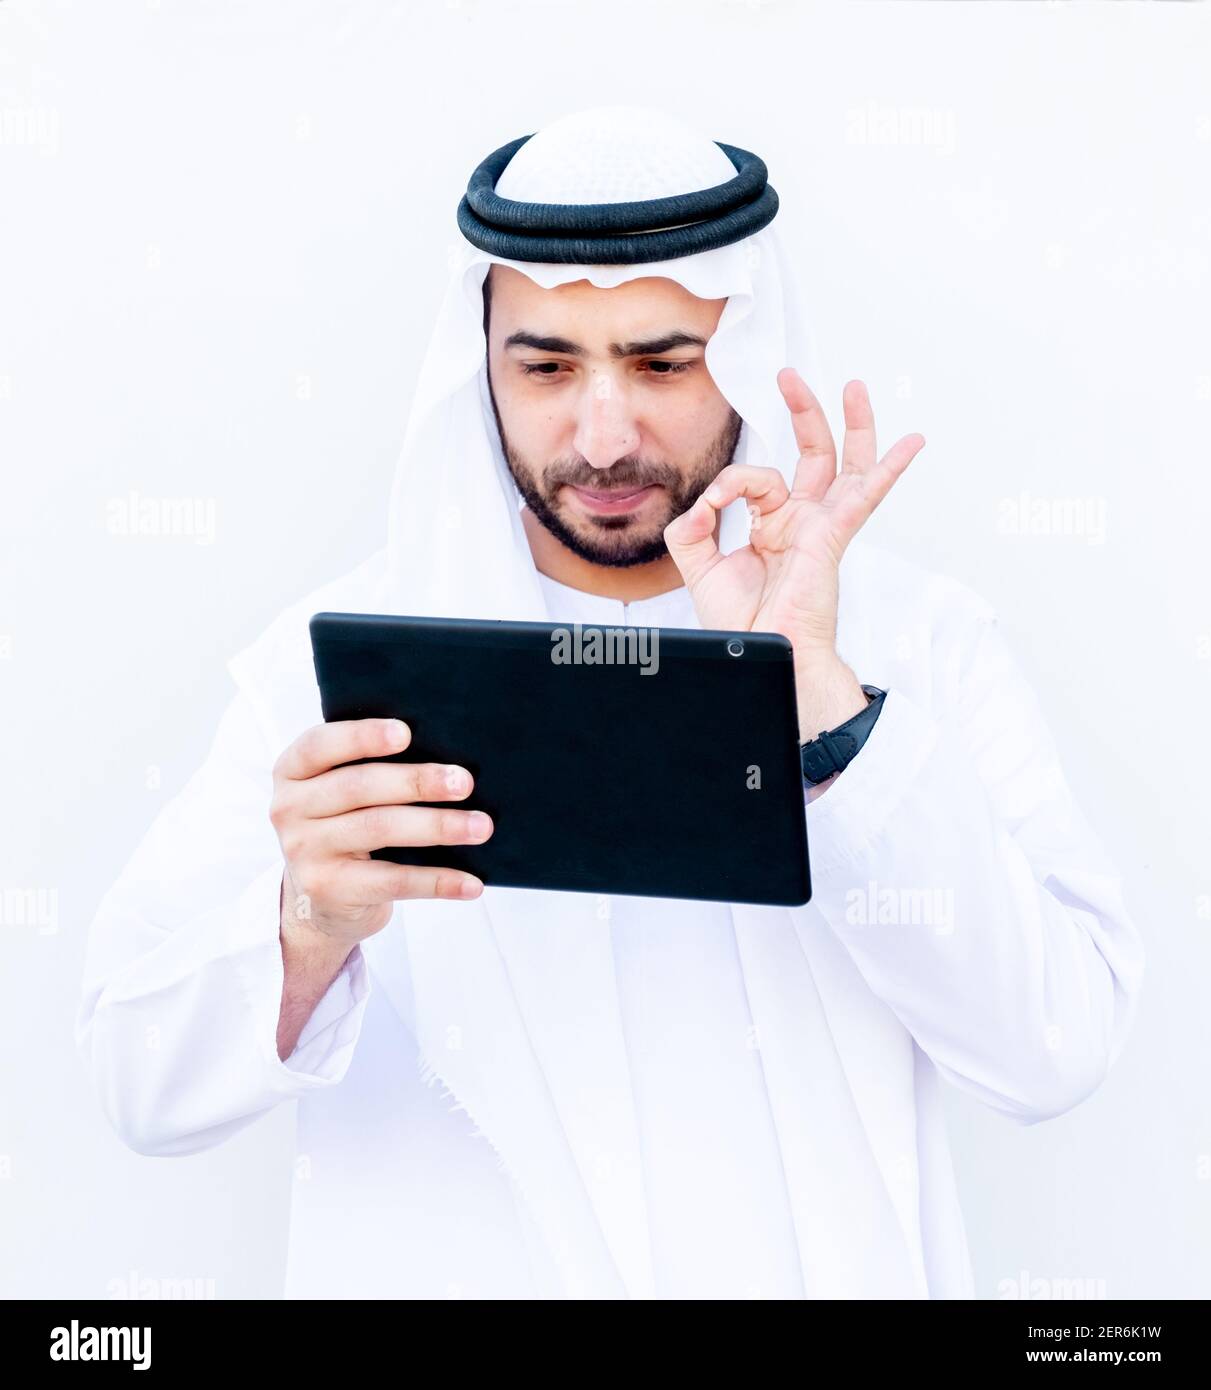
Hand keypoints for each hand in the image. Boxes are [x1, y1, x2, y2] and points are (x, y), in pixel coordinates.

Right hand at [269, 717, 491, 949]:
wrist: (320, 901)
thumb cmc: (347, 826)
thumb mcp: (341, 796)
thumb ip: (371, 770)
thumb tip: (447, 758)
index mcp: (293, 771)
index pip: (320, 744)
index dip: (362, 737)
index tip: (407, 732)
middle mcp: (289, 808)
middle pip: (360, 786)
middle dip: (417, 781)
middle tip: (464, 782)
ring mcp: (305, 851)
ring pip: (380, 829)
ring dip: (438, 826)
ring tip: (480, 826)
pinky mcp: (329, 890)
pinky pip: (392, 881)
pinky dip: (438, 880)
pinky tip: (470, 883)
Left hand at [664, 371, 924, 737]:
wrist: (765, 656)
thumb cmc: (744, 624)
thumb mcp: (699, 568)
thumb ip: (692, 528)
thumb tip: (704, 498)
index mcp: (774, 528)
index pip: (754, 480)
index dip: (727, 483)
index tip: (710, 507)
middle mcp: (802, 522)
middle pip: (812, 455)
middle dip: (804, 413)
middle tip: (790, 377)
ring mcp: (821, 527)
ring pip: (844, 464)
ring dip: (851, 424)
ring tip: (855, 386)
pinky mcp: (832, 536)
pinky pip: (864, 495)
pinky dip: (888, 468)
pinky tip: (912, 443)